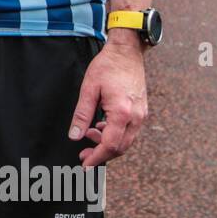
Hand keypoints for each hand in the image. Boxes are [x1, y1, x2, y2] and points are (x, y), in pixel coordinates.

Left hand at [67, 39, 147, 166]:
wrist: (127, 52)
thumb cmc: (107, 66)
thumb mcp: (89, 89)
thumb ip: (82, 114)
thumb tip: (75, 136)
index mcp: (122, 112)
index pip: (110, 145)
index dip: (96, 158)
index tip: (85, 165)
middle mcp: (136, 117)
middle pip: (120, 148)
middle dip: (101, 154)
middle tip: (83, 154)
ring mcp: (141, 115)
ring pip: (126, 141)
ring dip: (107, 144)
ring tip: (89, 133)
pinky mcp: (141, 111)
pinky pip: (129, 132)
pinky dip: (115, 134)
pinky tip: (101, 126)